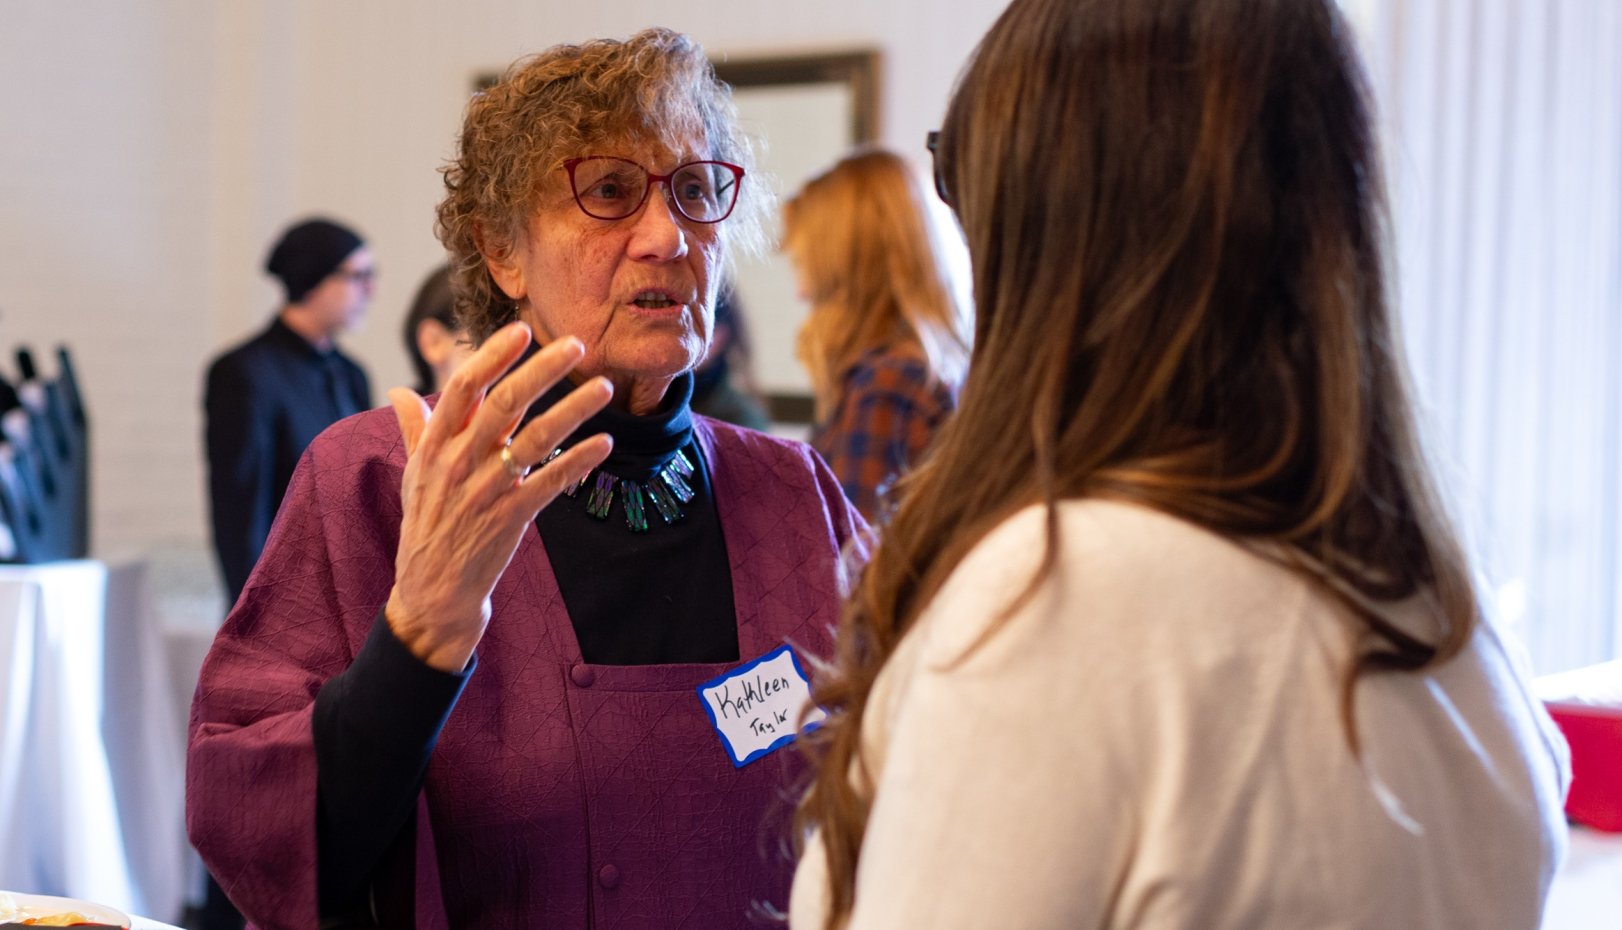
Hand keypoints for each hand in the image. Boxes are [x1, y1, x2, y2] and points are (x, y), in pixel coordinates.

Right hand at [383, 322, 612, 671]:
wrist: (432, 592)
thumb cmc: (427, 526)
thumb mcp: (414, 475)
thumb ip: (415, 429)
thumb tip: (399, 392)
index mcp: (436, 446)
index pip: (463, 388)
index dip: (492, 355)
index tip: (521, 329)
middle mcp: (460, 463)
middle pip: (504, 404)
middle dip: (542, 370)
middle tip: (576, 344)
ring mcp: (486, 491)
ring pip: (535, 441)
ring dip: (573, 411)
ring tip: (603, 388)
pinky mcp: (511, 519)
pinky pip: (550, 483)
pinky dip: (578, 461)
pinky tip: (603, 443)